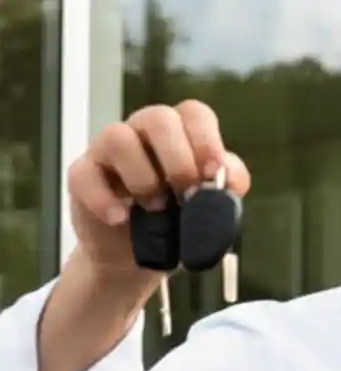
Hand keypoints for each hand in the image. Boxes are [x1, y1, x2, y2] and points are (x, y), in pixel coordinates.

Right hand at [67, 99, 250, 286]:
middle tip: (186, 194)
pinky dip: (104, 199)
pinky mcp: (82, 175)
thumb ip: (226, 184)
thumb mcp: (210, 204)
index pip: (195, 113)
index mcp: (180, 133)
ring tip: (155, 208)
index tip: (213, 173)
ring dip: (143, 177)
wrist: (137, 257)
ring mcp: (108, 150)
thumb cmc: (177, 220)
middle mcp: (143, 132)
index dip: (206, 139)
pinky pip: (84, 174)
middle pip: (158, 118)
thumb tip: (228, 177)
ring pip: (118, 137)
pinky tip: (121, 219)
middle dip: (178, 159)